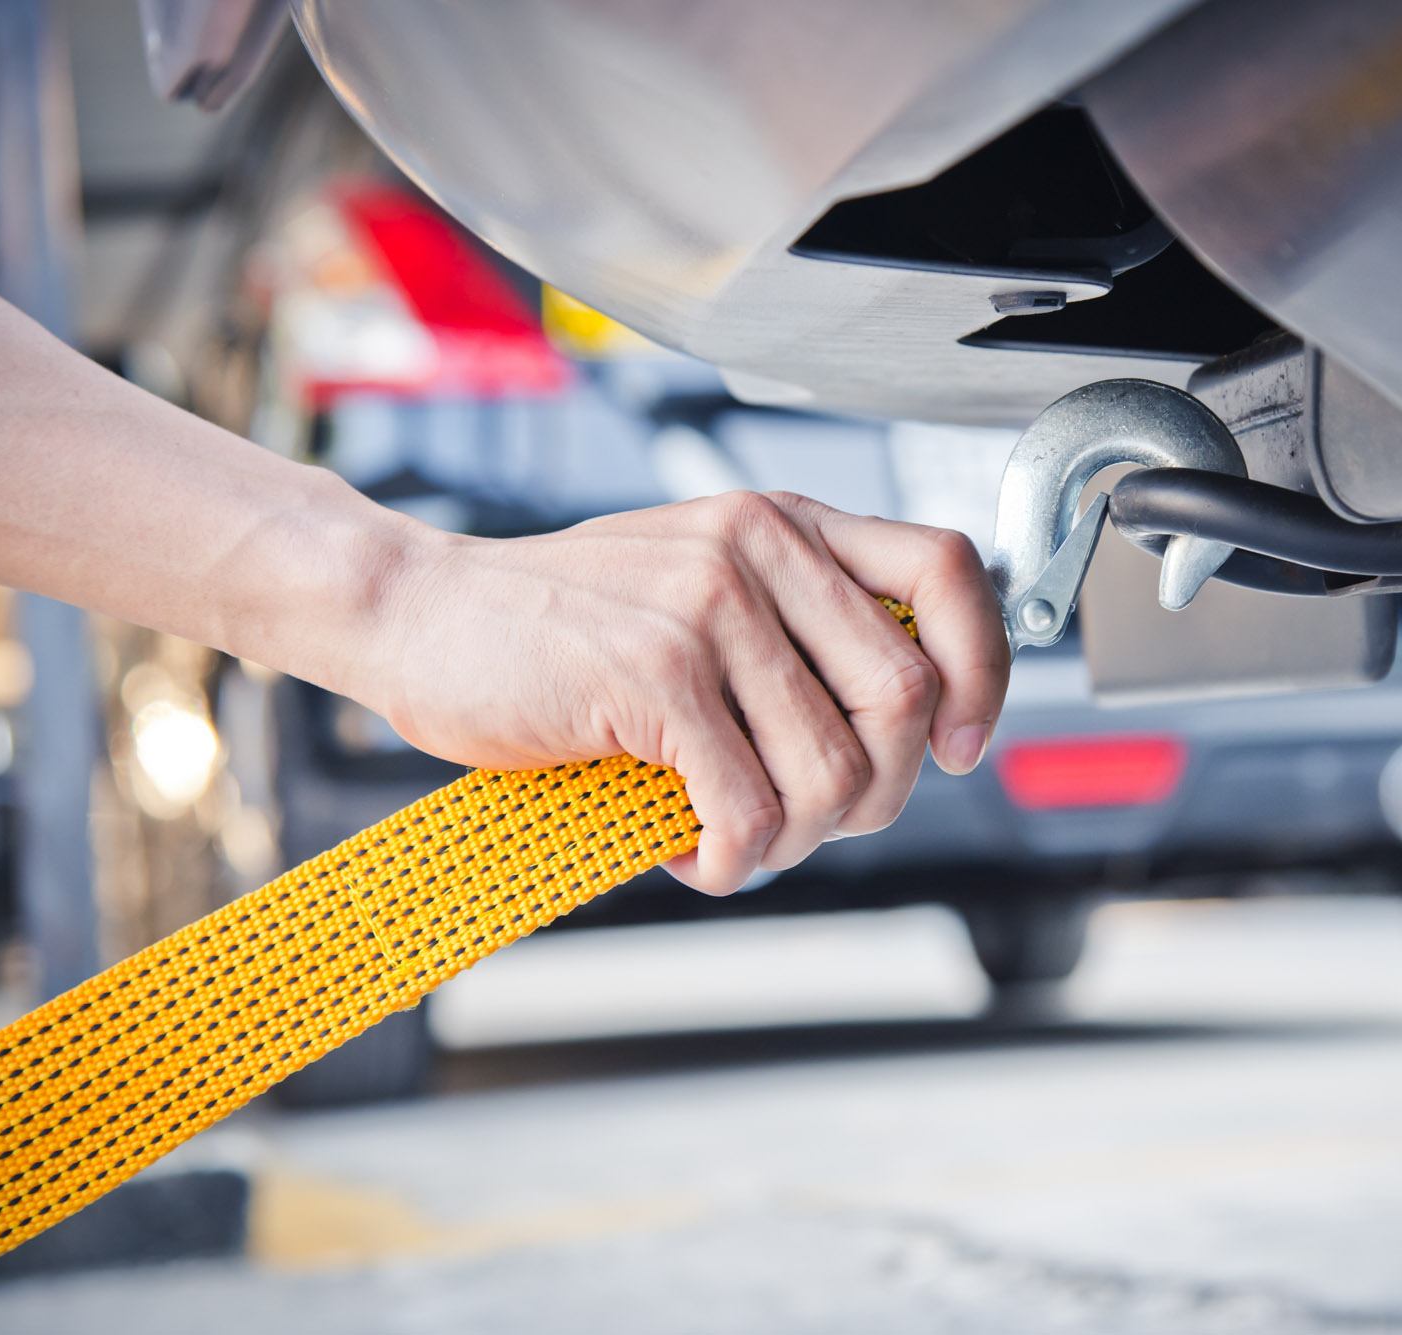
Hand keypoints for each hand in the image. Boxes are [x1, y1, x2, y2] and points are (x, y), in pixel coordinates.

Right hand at [357, 491, 1009, 894]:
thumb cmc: (560, 621)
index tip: (955, 744)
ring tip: (731, 836)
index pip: (946, 571)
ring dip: (792, 840)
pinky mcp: (655, 673)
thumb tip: (901, 733)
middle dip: (871, 794)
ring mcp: (708, 606)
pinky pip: (747, 810)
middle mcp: (759, 548)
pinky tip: (685, 846)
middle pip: (904, 699)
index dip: (981, 669)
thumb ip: (793, 629)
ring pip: (831, 772)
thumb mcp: (696, 586)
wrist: (420, 612)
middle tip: (800, 818)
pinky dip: (728, 860)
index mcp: (785, 524)